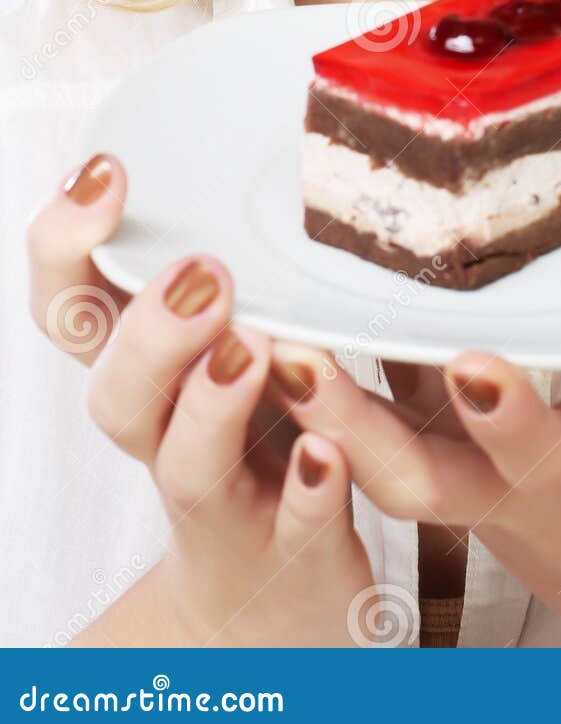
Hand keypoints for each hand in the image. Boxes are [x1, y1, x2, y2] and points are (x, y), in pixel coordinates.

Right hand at [26, 153, 372, 646]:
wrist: (278, 602)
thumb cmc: (255, 437)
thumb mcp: (226, 340)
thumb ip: (229, 259)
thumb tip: (267, 121)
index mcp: (146, 372)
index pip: (71, 309)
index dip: (68, 246)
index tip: (106, 174)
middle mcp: (166, 436)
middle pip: (116, 395)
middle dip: (149, 331)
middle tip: (202, 272)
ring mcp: (225, 500)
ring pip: (187, 464)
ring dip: (212, 404)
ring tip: (251, 347)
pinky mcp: (292, 553)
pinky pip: (296, 527)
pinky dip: (309, 491)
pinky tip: (329, 452)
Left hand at [266, 226, 560, 646]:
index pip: (543, 445)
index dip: (508, 410)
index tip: (471, 360)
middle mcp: (513, 489)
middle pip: (418, 472)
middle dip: (352, 421)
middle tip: (286, 348)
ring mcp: (466, 496)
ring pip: (373, 465)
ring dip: (313, 411)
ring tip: (254, 336)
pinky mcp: (439, 481)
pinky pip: (370, 442)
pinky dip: (321, 402)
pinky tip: (273, 335)